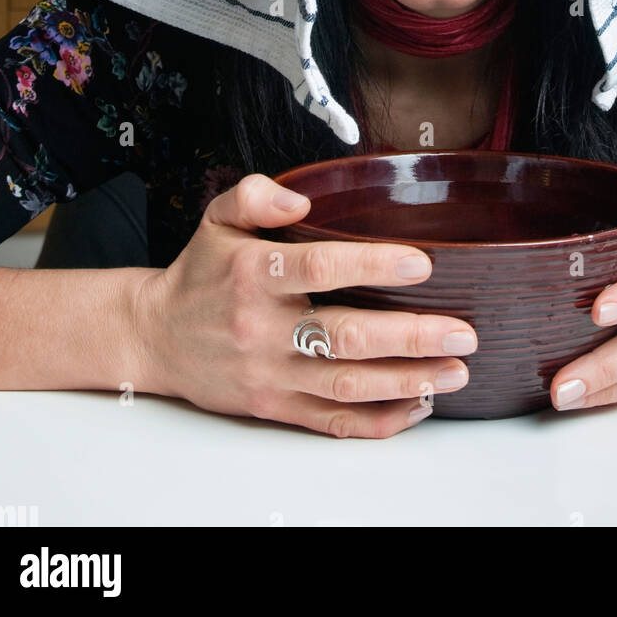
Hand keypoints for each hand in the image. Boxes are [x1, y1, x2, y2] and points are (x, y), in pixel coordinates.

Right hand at [131, 174, 476, 437]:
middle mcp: (263, 329)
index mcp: (252, 275)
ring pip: (346, 385)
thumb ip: (256, 195)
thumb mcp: (217, 218)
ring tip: (455, 369)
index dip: (373, 265)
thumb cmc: (201, 273)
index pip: (319, 269)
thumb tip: (299, 199)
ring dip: (407, 381)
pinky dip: (380, 420)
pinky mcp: (275, 408)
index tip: (423, 263)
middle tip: (461, 330)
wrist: (156, 338)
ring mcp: (270, 374)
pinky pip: (333, 422)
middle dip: (410, 336)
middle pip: (344, 337)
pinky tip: (419, 404)